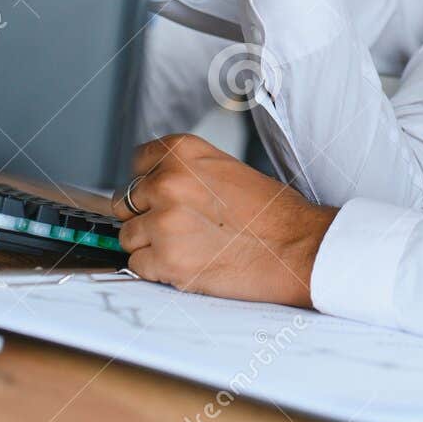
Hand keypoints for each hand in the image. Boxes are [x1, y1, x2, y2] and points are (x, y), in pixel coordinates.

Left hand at [115, 134, 335, 307]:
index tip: (159, 195)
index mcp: (182, 152)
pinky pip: (137, 264)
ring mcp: (163, 222)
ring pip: (127, 235)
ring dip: (149, 243)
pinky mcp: (166, 260)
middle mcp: (167, 182)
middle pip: (126, 200)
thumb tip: (148, 187)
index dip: (149, 182)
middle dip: (146, 214)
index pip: (137, 162)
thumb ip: (183, 171)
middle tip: (179, 225)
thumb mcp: (224, 169)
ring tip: (186, 245)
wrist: (296, 247)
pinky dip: (156, 268)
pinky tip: (186, 262)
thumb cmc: (270, 212)